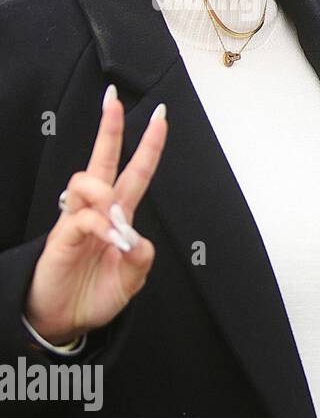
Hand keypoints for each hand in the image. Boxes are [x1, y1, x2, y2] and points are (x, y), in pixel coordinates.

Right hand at [24, 87, 167, 345]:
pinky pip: (82, 218)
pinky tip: (109, 239)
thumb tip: (137, 236)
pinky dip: (100, 225)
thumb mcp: (132, 278)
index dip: (148, 146)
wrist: (64, 319)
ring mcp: (76, 221)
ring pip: (88, 181)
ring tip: (115, 217)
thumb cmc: (96, 293)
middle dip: (109, 128)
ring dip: (106, 193)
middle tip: (113, 98)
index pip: (136, 172)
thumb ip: (141, 257)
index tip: (160, 117)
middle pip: (102, 160)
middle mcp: (97, 211)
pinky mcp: (61, 238)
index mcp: (119, 216)